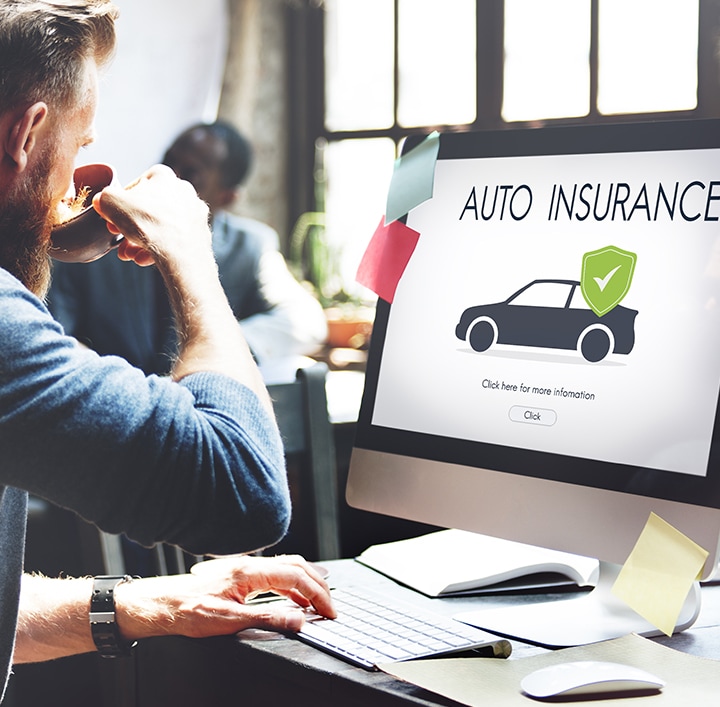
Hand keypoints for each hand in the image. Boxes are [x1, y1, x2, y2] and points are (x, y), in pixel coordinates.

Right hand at [92, 164, 211, 266]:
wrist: (181, 252)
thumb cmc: (148, 222)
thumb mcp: (112, 203)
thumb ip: (104, 198)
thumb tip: (102, 201)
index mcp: (164, 176)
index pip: (137, 184)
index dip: (120, 201)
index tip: (112, 215)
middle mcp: (184, 191)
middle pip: (149, 209)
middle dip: (129, 226)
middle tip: (117, 237)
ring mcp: (194, 214)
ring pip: (161, 227)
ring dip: (141, 241)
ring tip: (128, 254)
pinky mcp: (200, 235)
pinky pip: (174, 240)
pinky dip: (158, 249)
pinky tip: (144, 260)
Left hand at [115, 554, 335, 640]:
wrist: (162, 604)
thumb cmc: (188, 611)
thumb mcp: (229, 621)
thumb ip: (266, 619)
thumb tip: (298, 620)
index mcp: (249, 571)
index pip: (296, 576)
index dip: (317, 594)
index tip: (329, 611)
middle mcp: (250, 564)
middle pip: (296, 565)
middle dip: (318, 585)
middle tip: (330, 607)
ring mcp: (245, 567)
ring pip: (287, 567)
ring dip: (307, 582)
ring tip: (319, 602)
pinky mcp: (241, 574)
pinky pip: (275, 573)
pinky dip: (292, 584)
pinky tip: (293, 598)